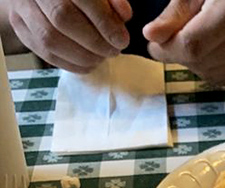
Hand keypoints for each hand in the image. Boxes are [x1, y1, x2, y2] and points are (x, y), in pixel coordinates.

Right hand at [9, 0, 131, 72]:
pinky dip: (71, 64)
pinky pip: (44, 53)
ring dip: (83, 57)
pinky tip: (88, 64)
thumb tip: (124, 15)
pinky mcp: (20, 27)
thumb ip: (111, 0)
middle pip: (63, 20)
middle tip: (113, 51)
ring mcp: (23, 8)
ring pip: (50, 39)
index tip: (121, 40)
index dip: (104, 23)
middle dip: (94, 42)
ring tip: (101, 58)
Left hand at [144, 0, 224, 86]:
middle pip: (199, 62)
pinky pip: (224, 80)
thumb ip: (175, 13)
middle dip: (180, 54)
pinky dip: (211, 69)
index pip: (192, 46)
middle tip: (176, 39)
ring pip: (209, 74)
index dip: (166, 50)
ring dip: (195, 62)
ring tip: (200, 40)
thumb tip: (152, 36)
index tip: (154, 45)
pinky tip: (214, 50)